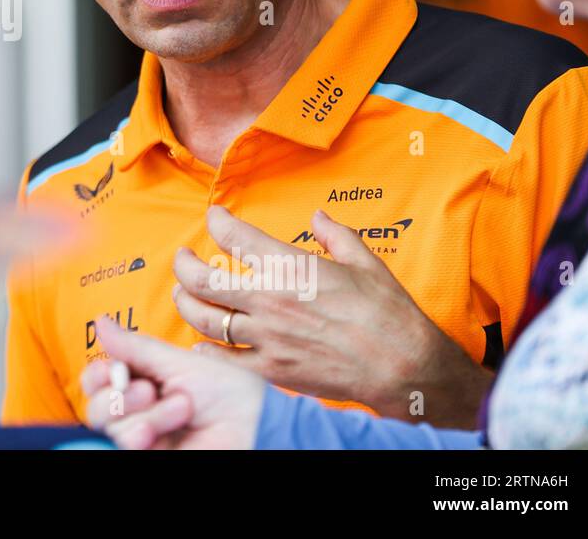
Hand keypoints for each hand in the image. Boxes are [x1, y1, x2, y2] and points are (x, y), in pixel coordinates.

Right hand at [82, 317, 265, 448]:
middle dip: (118, 395)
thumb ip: (135, 347)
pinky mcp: (151, 455)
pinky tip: (152, 433)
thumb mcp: (180, 364)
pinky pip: (119, 446)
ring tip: (178, 410)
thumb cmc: (231, 394)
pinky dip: (133, 436)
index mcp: (145, 382)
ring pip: (106, 426)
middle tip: (149, 390)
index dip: (99, 373)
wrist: (257, 427)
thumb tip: (100, 322)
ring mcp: (144, 436)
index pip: (99, 379)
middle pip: (96, 403)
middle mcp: (140, 410)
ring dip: (141, 415)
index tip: (116, 368)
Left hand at [172, 205, 490, 426]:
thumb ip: (334, 235)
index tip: (213, 216)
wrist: (404, 366)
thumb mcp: (364, 261)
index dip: (216, 220)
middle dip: (184, 264)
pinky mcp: (271, 369)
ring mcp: (266, 337)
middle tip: (183, 257)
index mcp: (289, 267)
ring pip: (203, 318)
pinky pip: (223, 358)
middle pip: (202, 279)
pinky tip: (203, 340)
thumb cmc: (388, 312)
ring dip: (185, 302)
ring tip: (183, 293)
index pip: (233, 235)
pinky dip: (206, 349)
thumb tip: (317, 217)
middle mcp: (269, 300)